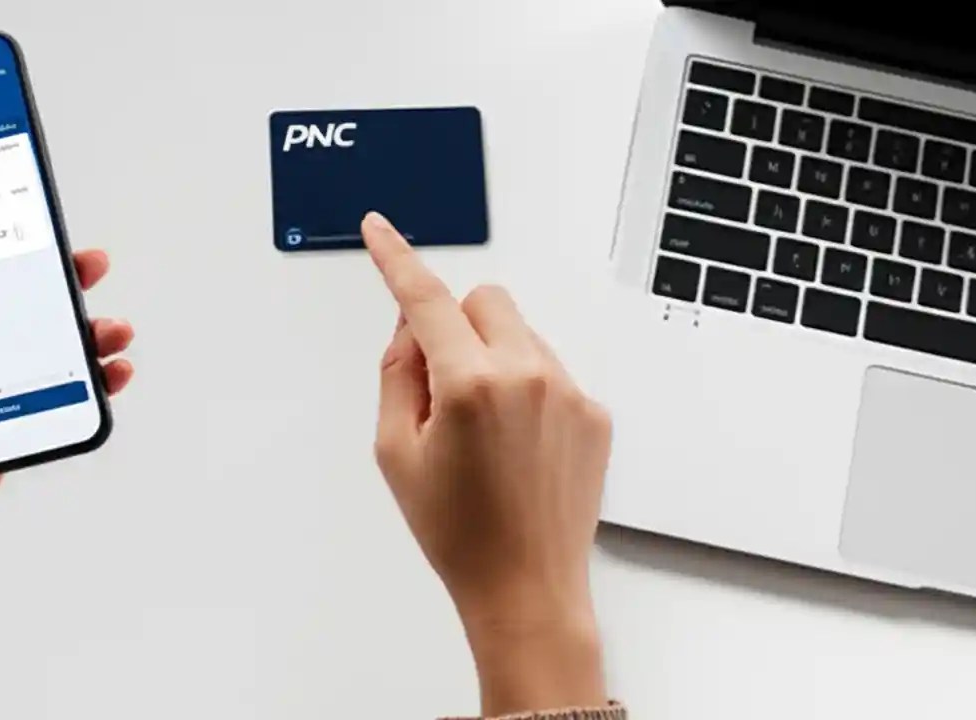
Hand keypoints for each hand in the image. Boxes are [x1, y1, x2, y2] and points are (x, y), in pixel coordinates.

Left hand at [0, 238, 134, 699]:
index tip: (27, 233)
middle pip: (12, 314)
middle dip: (56, 288)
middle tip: (88, 266)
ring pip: (44, 356)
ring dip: (85, 338)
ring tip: (113, 329)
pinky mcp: (7, 438)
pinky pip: (55, 403)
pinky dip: (89, 386)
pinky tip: (112, 374)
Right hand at [362, 212, 612, 715]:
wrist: (526, 588)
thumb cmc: (458, 532)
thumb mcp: (396, 452)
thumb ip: (397, 372)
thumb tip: (410, 324)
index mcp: (470, 386)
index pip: (425, 299)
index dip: (397, 259)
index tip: (381, 230)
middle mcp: (527, 376)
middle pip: (484, 299)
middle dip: (455, 323)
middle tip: (440, 384)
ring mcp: (569, 392)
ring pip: (520, 332)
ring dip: (493, 355)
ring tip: (485, 430)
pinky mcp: (595, 412)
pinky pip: (551, 369)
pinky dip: (527, 387)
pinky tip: (518, 444)